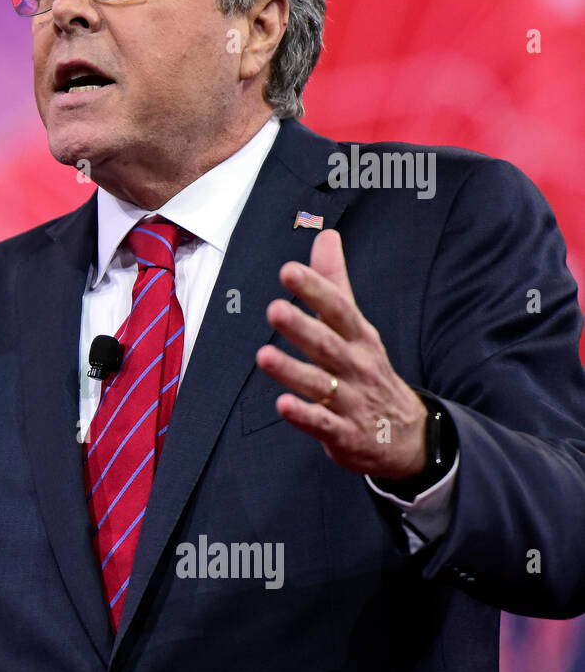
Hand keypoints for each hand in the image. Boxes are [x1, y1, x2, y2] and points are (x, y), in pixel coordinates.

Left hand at [256, 229, 427, 480]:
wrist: (408, 435)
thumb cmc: (370, 371)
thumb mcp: (358, 327)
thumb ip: (335, 284)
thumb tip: (324, 236)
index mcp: (359, 338)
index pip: (338, 309)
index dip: (315, 290)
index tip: (289, 271)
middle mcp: (357, 366)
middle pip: (327, 344)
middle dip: (302, 327)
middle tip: (274, 309)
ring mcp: (352, 401)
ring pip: (320, 384)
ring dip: (292, 371)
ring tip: (263, 357)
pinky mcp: (344, 433)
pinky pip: (323, 424)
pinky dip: (304, 416)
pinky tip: (282, 406)